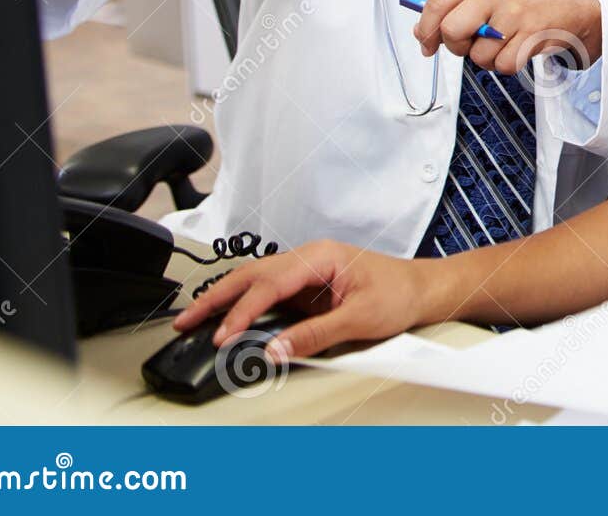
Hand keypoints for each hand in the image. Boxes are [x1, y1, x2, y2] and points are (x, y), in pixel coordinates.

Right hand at [172, 241, 434, 359]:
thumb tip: (275, 350)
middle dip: (216, 298)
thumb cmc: (399, 294)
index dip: (243, 311)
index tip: (224, 335)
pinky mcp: (306, 289)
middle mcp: (308, 259)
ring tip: (195, 321)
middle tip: (186, 321)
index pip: (270, 283)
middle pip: (252, 276)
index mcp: (320, 257)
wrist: (422, 290)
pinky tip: (227, 321)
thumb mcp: (360, 318)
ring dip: (224, 301)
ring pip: (254, 283)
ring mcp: (305, 273)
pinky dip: (243, 308)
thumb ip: (316, 335)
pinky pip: (268, 296)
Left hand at [413, 0, 601, 74]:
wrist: (577, 4)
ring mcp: (515, 13)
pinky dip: (507, 65)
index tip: (426, 44)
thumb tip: (422, 31)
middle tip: (470, 45)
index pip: (437, 2)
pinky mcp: (532, 34)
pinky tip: (518, 50)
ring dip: (487, 59)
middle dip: (456, 47)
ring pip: (478, 54)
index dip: (426, 28)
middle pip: (452, 30)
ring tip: (504, 44)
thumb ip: (458, 5)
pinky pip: (503, 65)